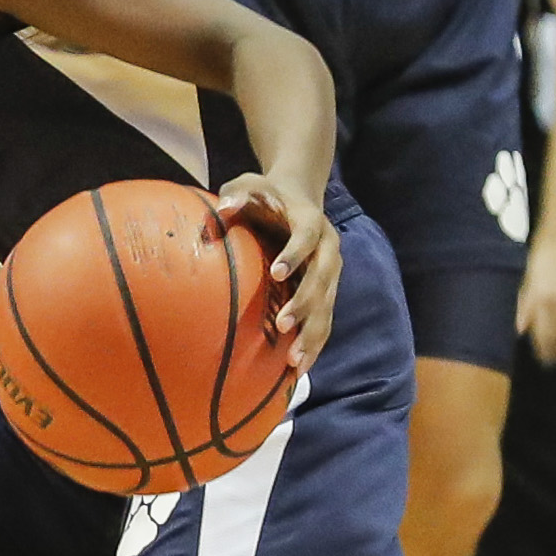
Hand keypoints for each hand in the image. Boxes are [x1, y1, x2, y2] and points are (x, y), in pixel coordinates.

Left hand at [212, 173, 338, 370]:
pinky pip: (325, 320)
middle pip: (322, 278)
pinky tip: (300, 370)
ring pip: (328, 306)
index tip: (276, 274)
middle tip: (284, 326)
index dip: (295, 254)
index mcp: (311, 221)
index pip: (307, 237)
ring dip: (313, 334)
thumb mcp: (249, 185)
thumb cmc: (265, 195)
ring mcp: (331, 273)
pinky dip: (315, 344)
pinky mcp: (328, 292)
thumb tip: (224, 208)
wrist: (297, 197)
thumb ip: (238, 193)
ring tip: (295, 362)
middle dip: (305, 303)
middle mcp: (328, 248)